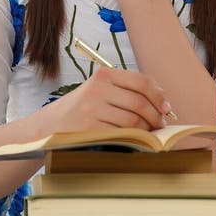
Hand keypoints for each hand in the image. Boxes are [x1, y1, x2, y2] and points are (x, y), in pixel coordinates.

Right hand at [33, 67, 172, 135]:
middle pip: (140, 102)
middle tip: (161, 125)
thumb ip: (127, 89)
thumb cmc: (82, 108)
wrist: (50, 125)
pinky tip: (136, 140)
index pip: (141, 81)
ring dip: (147, 130)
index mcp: (104, 75)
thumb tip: (161, 98)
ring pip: (133, 121)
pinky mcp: (90, 129)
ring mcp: (93, 109)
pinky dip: (134, 138)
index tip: (166, 107)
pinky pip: (122, 134)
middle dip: (155, 116)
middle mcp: (98, 89)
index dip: (158, 95)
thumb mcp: (100, 90)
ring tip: (149, 133)